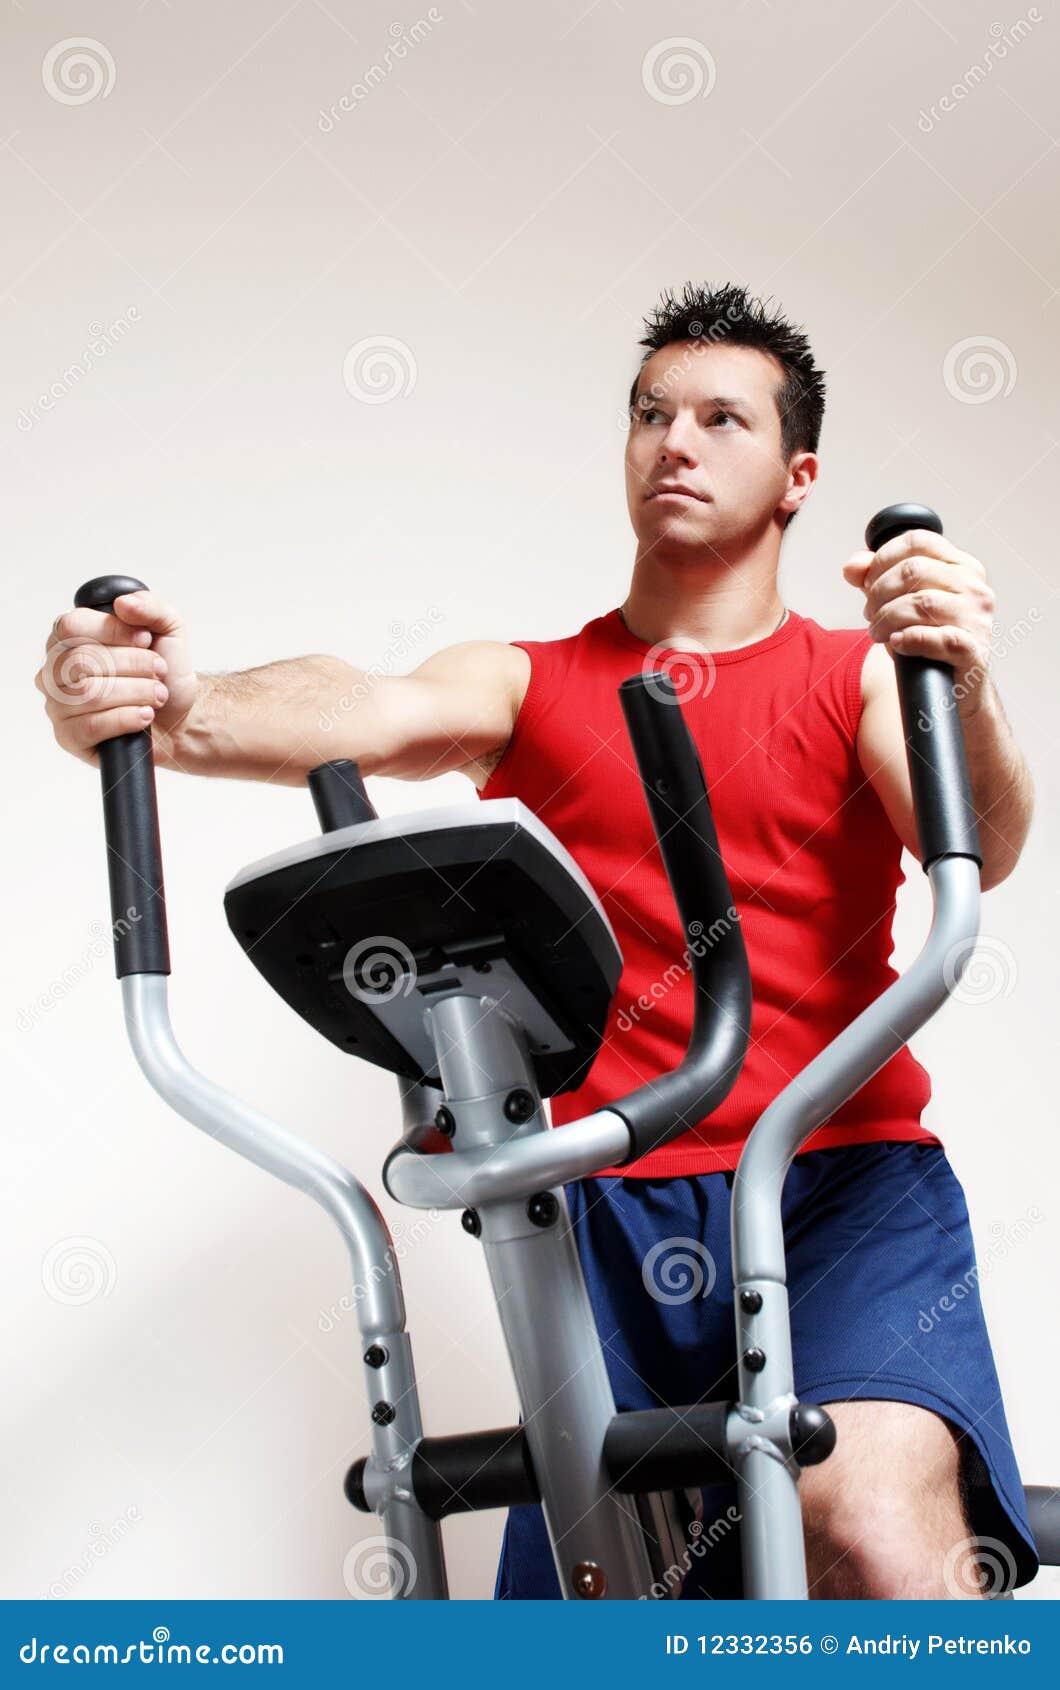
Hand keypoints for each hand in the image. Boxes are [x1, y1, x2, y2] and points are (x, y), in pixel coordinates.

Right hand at [35, 589, 198, 767]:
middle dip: (133, 665)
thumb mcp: (168, 630)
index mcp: (69, 639)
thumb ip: (150, 607)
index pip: (71, 626)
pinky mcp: (69, 737)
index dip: (113, 631)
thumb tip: (123, 603)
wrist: (181, 716)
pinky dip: (126, 718)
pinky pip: (91, 725)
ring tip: (157, 695)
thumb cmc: (166, 674)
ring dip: (136, 692)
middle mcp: (56, 670)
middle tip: (159, 671)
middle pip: (83, 661)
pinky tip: (144, 715)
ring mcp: (58, 705)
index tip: (144, 639)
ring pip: (89, 694)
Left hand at [843, 529, 996, 713]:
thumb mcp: (898, 603)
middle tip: (869, 613)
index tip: (868, 581)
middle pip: (913, 570)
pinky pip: (938, 638)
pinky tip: (897, 643)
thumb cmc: (926, 640)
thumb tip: (853, 566)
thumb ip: (874, 579)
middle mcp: (974, 587)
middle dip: (879, 592)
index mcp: (961, 566)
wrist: (952, 688)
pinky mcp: (973, 650)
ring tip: (877, 631)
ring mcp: (977, 618)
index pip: (918, 541)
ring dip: (886, 618)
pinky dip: (910, 640)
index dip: (883, 558)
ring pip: (921, 603)